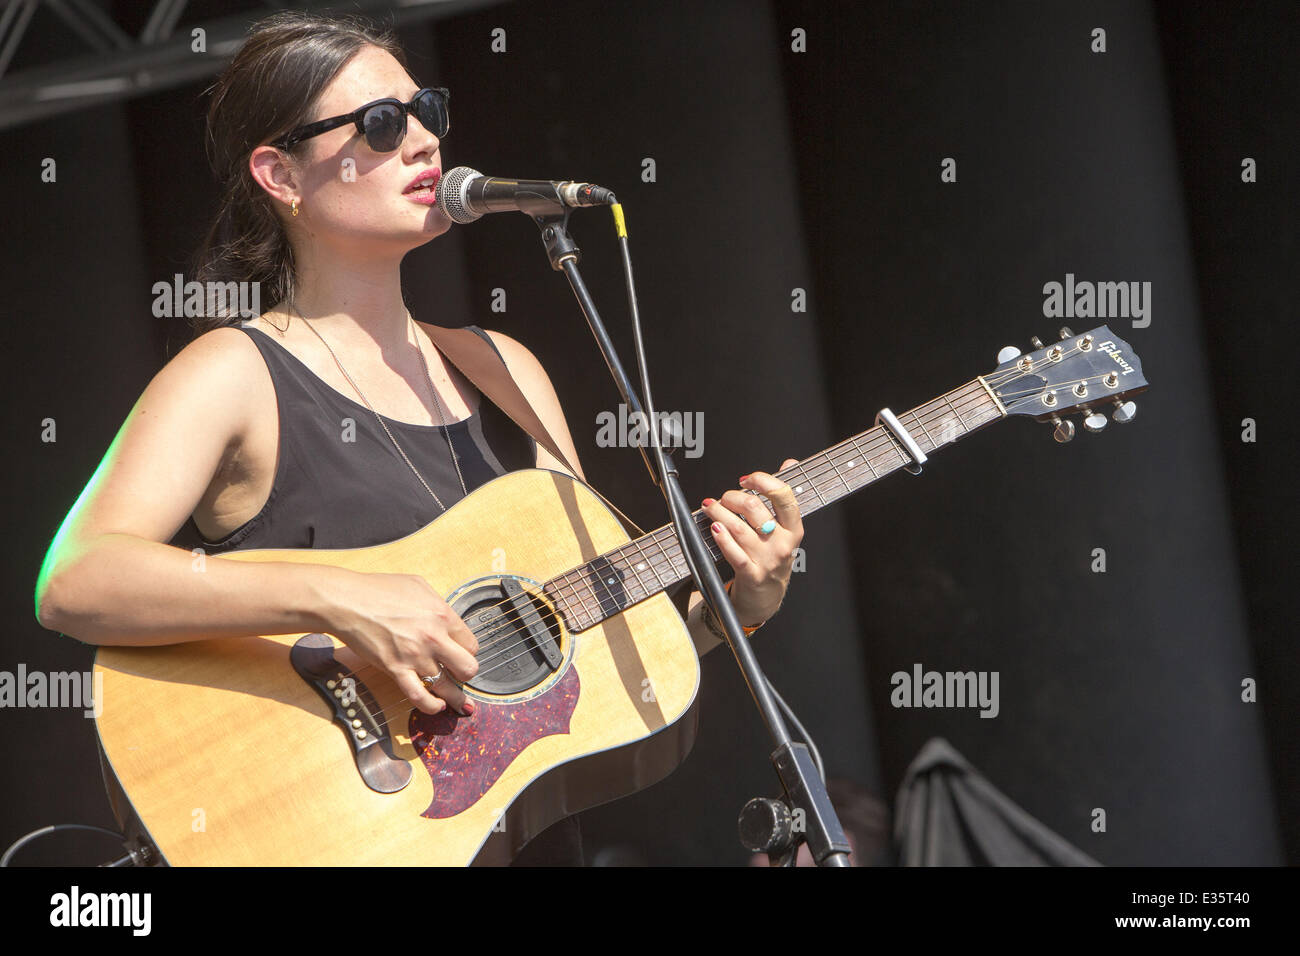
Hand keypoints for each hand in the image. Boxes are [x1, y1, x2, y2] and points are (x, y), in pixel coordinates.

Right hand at [315, 567, 478, 715]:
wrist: (347, 601)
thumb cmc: (378, 590)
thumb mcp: (418, 585)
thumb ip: (437, 604)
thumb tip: (445, 617)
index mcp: (442, 615)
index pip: (471, 643)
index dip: (467, 651)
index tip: (462, 654)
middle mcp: (434, 638)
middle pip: (467, 668)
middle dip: (466, 674)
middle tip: (460, 675)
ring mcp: (415, 656)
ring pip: (446, 687)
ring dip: (454, 697)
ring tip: (460, 705)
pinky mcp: (396, 669)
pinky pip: (419, 696)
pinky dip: (431, 706)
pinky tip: (436, 706)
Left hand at [701, 458, 803, 625]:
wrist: (766, 596)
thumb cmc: (772, 556)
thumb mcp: (785, 528)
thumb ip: (784, 496)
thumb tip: (789, 463)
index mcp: (794, 528)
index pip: (783, 496)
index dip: (762, 481)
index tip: (746, 479)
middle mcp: (783, 543)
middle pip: (755, 509)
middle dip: (732, 497)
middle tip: (722, 498)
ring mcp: (768, 560)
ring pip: (739, 528)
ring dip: (719, 513)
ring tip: (709, 507)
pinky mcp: (752, 575)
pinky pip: (734, 553)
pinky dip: (722, 538)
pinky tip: (714, 528)